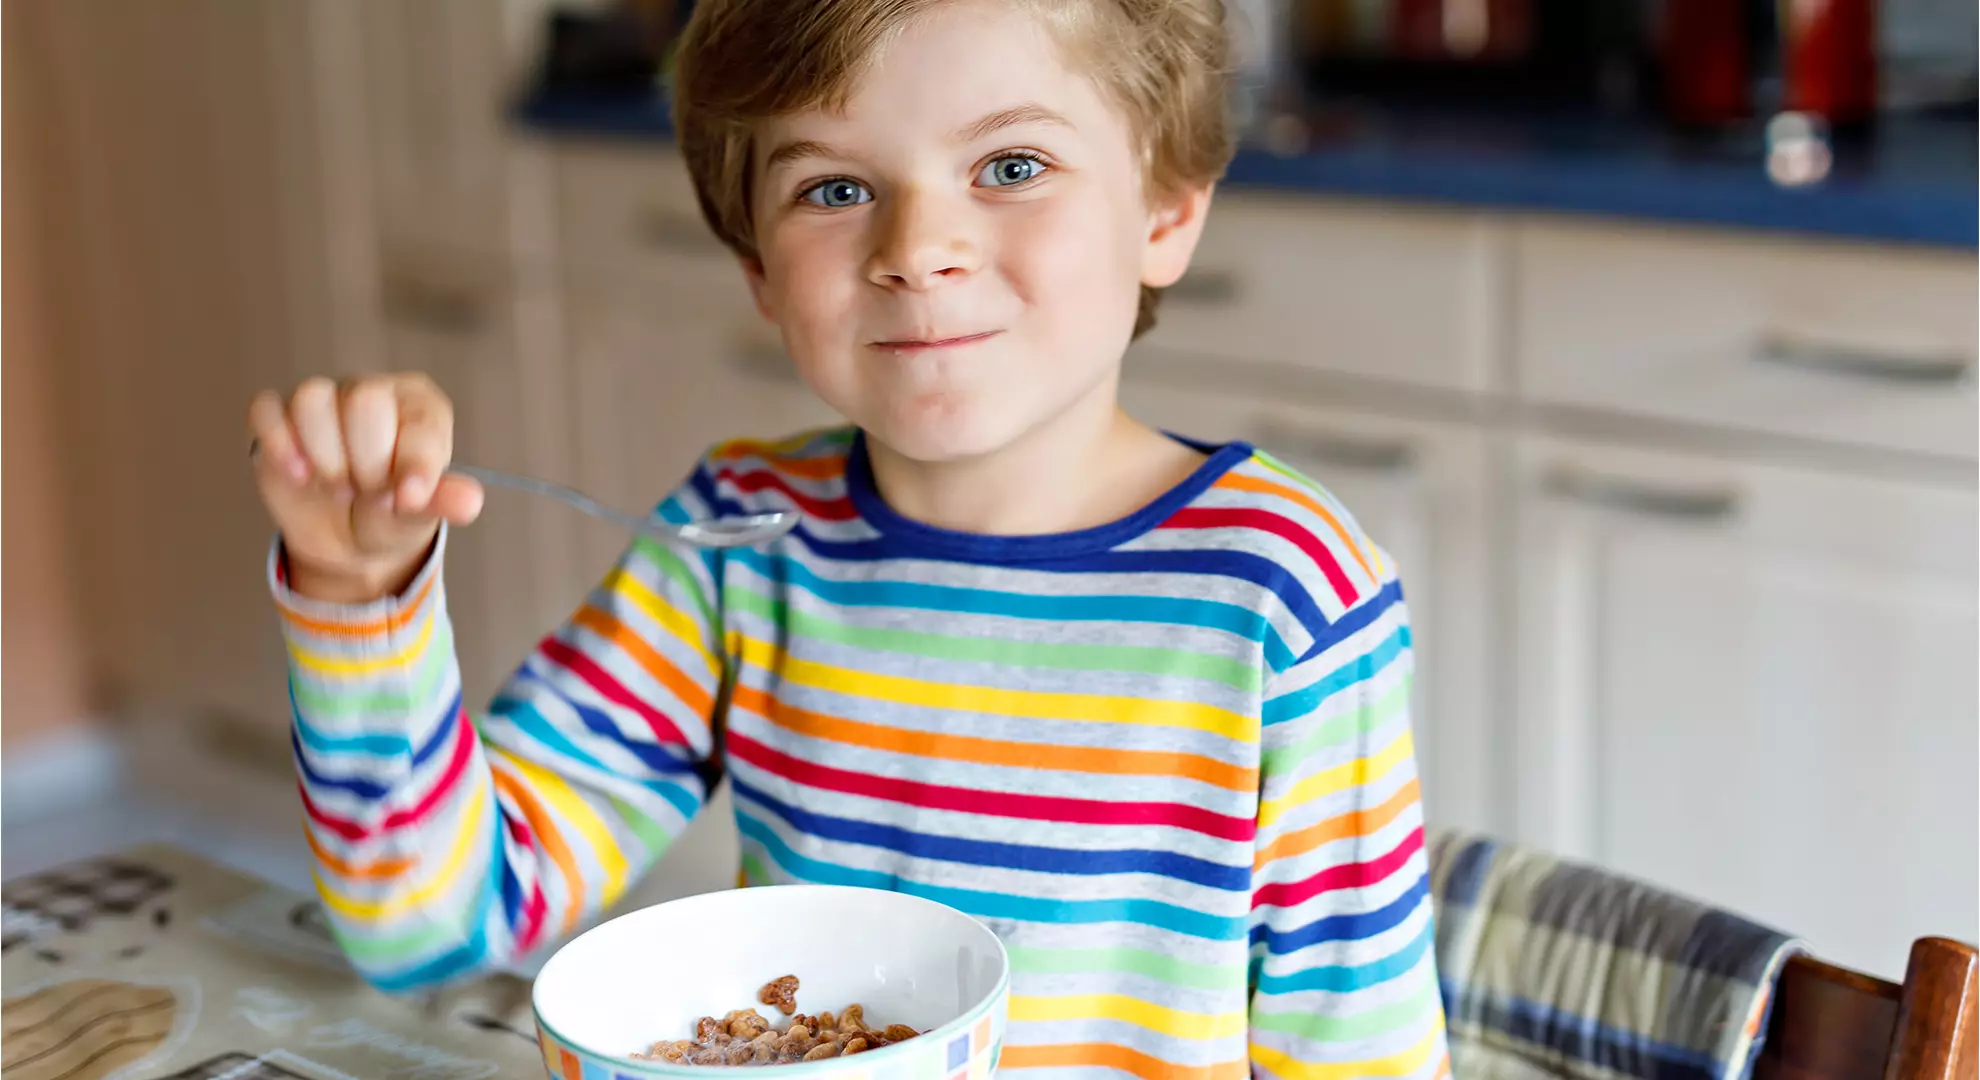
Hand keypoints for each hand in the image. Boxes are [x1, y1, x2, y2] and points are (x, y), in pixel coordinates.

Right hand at [248, 373, 483, 603]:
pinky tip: (299, 477)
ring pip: (313, 399)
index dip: (411, 466)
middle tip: (368, 491)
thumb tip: (468, 502)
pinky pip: (267, 411)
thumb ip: (440, 503)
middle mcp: (374, 391)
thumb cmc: (391, 514)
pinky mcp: (278, 416)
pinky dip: (280, 447)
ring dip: (325, 458)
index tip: (405, 500)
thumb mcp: (419, 515)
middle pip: (363, 403)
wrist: (345, 539)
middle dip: (365, 465)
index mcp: (420, 406)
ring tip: (338, 486)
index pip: (416, 421)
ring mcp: (324, 399)